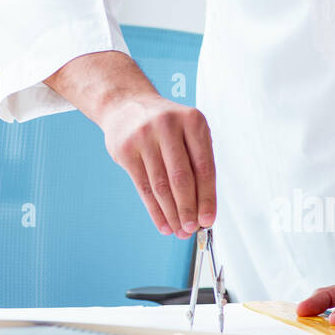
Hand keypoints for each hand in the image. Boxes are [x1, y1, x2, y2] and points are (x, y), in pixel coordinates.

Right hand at [98, 91, 215, 238]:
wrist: (127, 105)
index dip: (207, 197)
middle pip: (181, 178)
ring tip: (178, 230)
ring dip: (171, 213)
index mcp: (193, 121)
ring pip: (161, 186)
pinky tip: (162, 223)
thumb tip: (203, 208)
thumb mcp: (188, 131)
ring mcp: (144, 136)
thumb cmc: (165, 125)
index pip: (204, 167)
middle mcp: (168, 125)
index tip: (208, 219)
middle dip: (188, 209)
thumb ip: (198, 163)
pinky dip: (154, 210)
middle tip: (192, 229)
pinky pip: (143, 187)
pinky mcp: (125, 150)